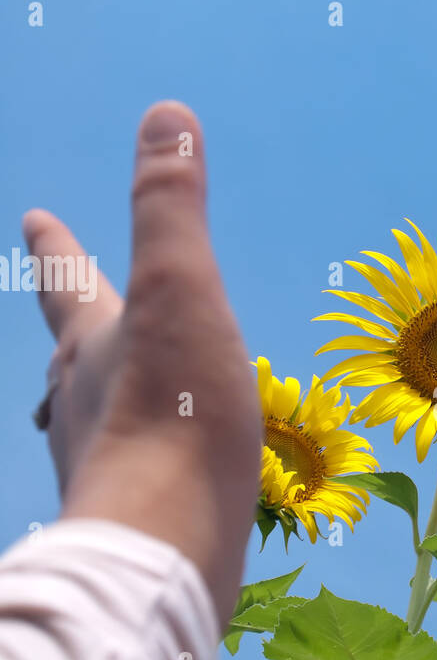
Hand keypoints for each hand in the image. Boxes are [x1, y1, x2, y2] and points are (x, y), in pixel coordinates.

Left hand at [24, 101, 261, 627]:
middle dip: (66, 328)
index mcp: (93, 345)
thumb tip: (165, 115)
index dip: (56, 250)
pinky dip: (131, 452)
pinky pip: (124, 468)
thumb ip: (170, 208)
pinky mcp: (131, 514)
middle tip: (58, 319)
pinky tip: (147, 469)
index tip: (32, 220)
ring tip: (82, 395)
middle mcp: (83, 402)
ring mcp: (102, 462)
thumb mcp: (180, 292)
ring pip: (84, 416)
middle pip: (66, 355)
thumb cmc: (175, 414)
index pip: (68, 283)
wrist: (164, 545)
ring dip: (86, 396)